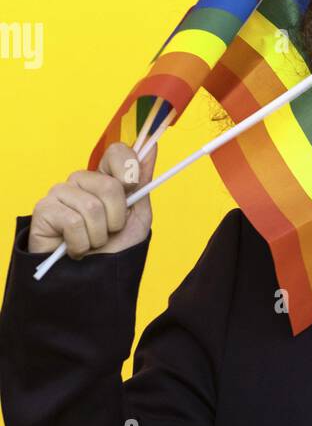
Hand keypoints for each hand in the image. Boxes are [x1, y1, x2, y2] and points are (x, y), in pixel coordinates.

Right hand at [27, 142, 157, 258]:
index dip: (129, 169)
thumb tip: (152, 145)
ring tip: (91, 243)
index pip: (117, 152)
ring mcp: (60, 193)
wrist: (90, 279)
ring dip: (98, 235)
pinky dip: (81, 243)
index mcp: (105, 178)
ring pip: (92, 207)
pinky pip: (73, 221)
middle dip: (117, 218)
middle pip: (109, 186)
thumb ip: (143, 182)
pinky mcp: (44, 210)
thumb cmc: (113, 248)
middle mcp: (81, 180)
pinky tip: (75, 249)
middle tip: (108, 232)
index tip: (132, 189)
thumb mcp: (137, 216)